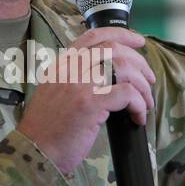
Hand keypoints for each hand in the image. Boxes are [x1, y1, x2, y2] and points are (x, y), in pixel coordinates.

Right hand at [16, 27, 155, 175]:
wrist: (35, 151)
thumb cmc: (47, 130)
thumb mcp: (54, 93)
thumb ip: (74, 79)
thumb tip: (109, 76)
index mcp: (61, 65)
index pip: (93, 35)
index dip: (120, 34)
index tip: (138, 41)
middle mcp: (70, 68)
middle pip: (114, 48)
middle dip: (139, 61)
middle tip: (149, 78)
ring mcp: (80, 83)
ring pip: (125, 68)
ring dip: (142, 85)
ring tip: (147, 102)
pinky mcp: (91, 102)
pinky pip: (128, 93)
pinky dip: (140, 104)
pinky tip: (138, 116)